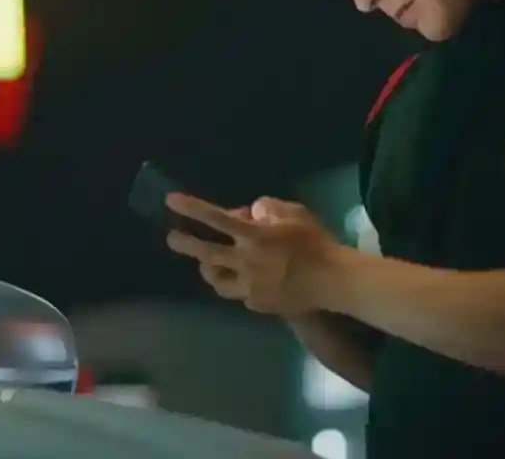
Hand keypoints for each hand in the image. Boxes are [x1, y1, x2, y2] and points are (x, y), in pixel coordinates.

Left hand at [165, 194, 342, 315]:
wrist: (333, 281)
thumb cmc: (317, 242)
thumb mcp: (295, 213)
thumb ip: (269, 209)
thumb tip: (251, 213)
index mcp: (254, 236)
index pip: (215, 219)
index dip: (192, 208)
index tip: (171, 200)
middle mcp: (245, 261)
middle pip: (205, 253)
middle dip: (184, 243)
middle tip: (172, 237)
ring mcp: (249, 286)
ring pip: (216, 280)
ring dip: (208, 269)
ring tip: (207, 264)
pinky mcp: (257, 304)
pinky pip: (239, 293)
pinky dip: (238, 284)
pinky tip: (245, 280)